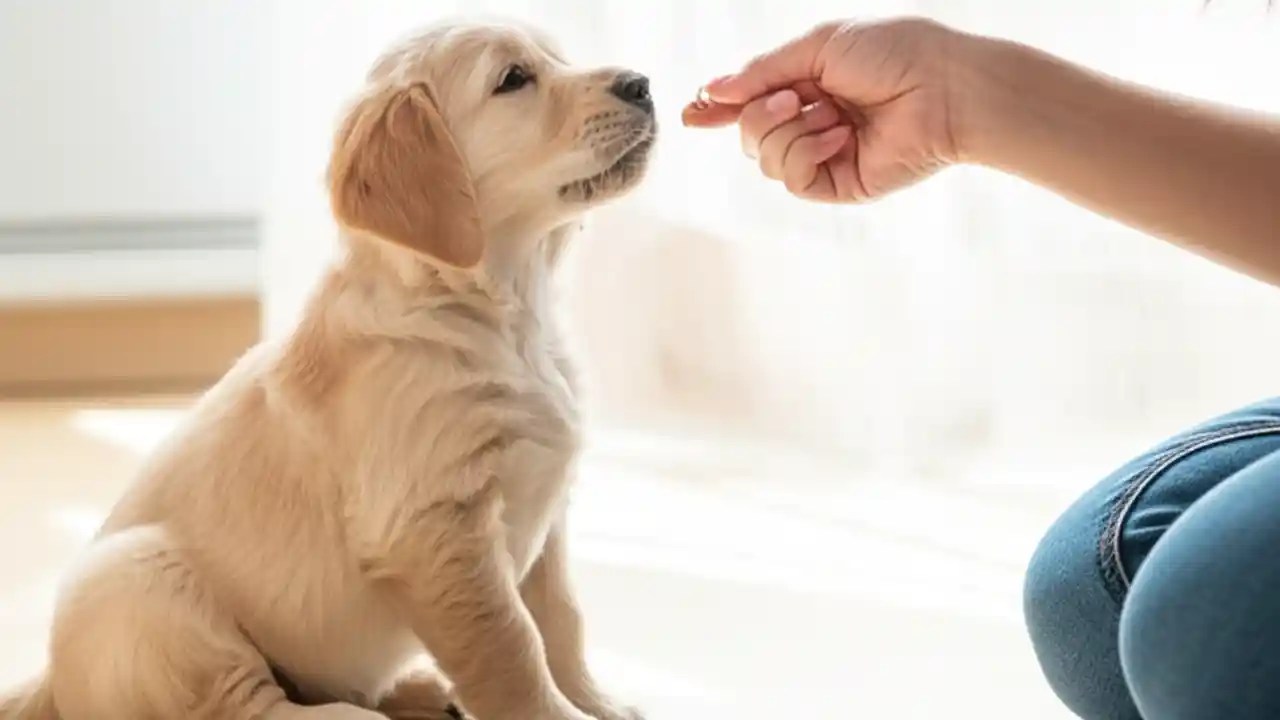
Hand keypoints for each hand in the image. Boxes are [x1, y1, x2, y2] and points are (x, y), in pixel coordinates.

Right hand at [683, 18, 971, 202]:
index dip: (717, 109)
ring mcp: (823, 155)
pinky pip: (791, 178)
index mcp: (808, 84)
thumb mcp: (817, 47)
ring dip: (788, 131)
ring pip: (763, 157)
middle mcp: (812, 121)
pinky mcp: (838, 184)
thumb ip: (762, 72)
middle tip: (794, 98)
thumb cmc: (894, 54)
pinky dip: (807, 152)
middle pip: (748, 133)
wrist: (943, 88)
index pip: (750, 102)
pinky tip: (839, 137)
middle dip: (760, 114)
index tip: (692, 113)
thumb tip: (712, 92)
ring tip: (830, 114)